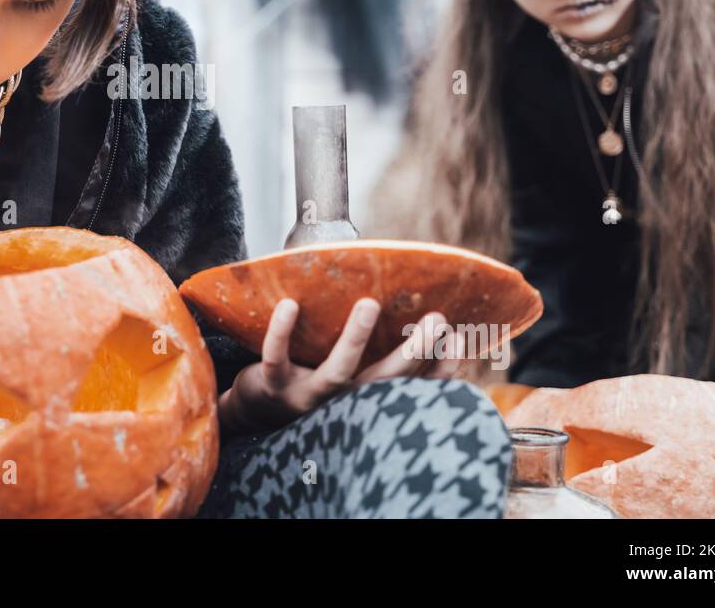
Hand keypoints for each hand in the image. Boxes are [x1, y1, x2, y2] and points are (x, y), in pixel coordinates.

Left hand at [221, 298, 463, 434]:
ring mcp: (307, 396)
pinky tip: (289, 304)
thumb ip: (376, 350)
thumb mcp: (348, 373)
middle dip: (414, 352)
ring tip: (370, 304)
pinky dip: (280, 333)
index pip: (411, 388)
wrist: (255, 410)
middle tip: (437, 319)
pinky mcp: (272, 386)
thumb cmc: (311, 378)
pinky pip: (276, 359)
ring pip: (336, 372)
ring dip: (354, 339)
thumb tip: (409, 308)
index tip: (459, 337)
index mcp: (365, 397)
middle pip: (385, 380)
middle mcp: (342, 401)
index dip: (439, 369)